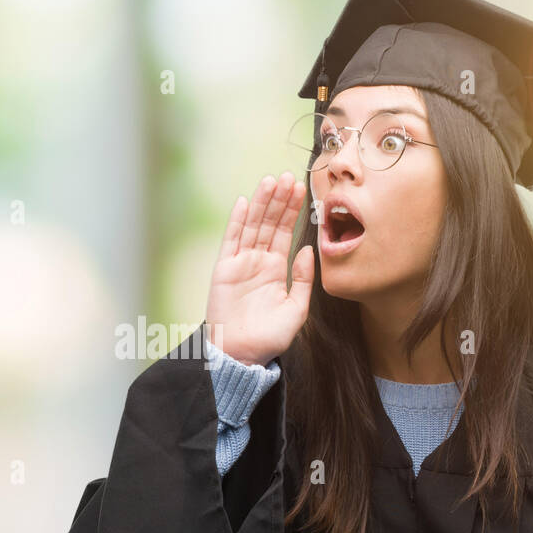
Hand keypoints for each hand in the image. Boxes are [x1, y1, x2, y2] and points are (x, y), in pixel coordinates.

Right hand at [204, 171, 314, 366]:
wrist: (242, 355)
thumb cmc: (269, 337)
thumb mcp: (297, 309)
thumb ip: (304, 279)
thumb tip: (308, 250)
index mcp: (275, 269)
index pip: (285, 233)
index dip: (293, 212)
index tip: (303, 190)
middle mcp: (257, 262)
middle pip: (269, 223)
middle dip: (279, 200)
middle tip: (290, 177)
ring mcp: (239, 263)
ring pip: (252, 226)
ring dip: (261, 203)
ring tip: (272, 181)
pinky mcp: (224, 269)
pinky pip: (231, 240)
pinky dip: (237, 221)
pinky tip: (245, 202)